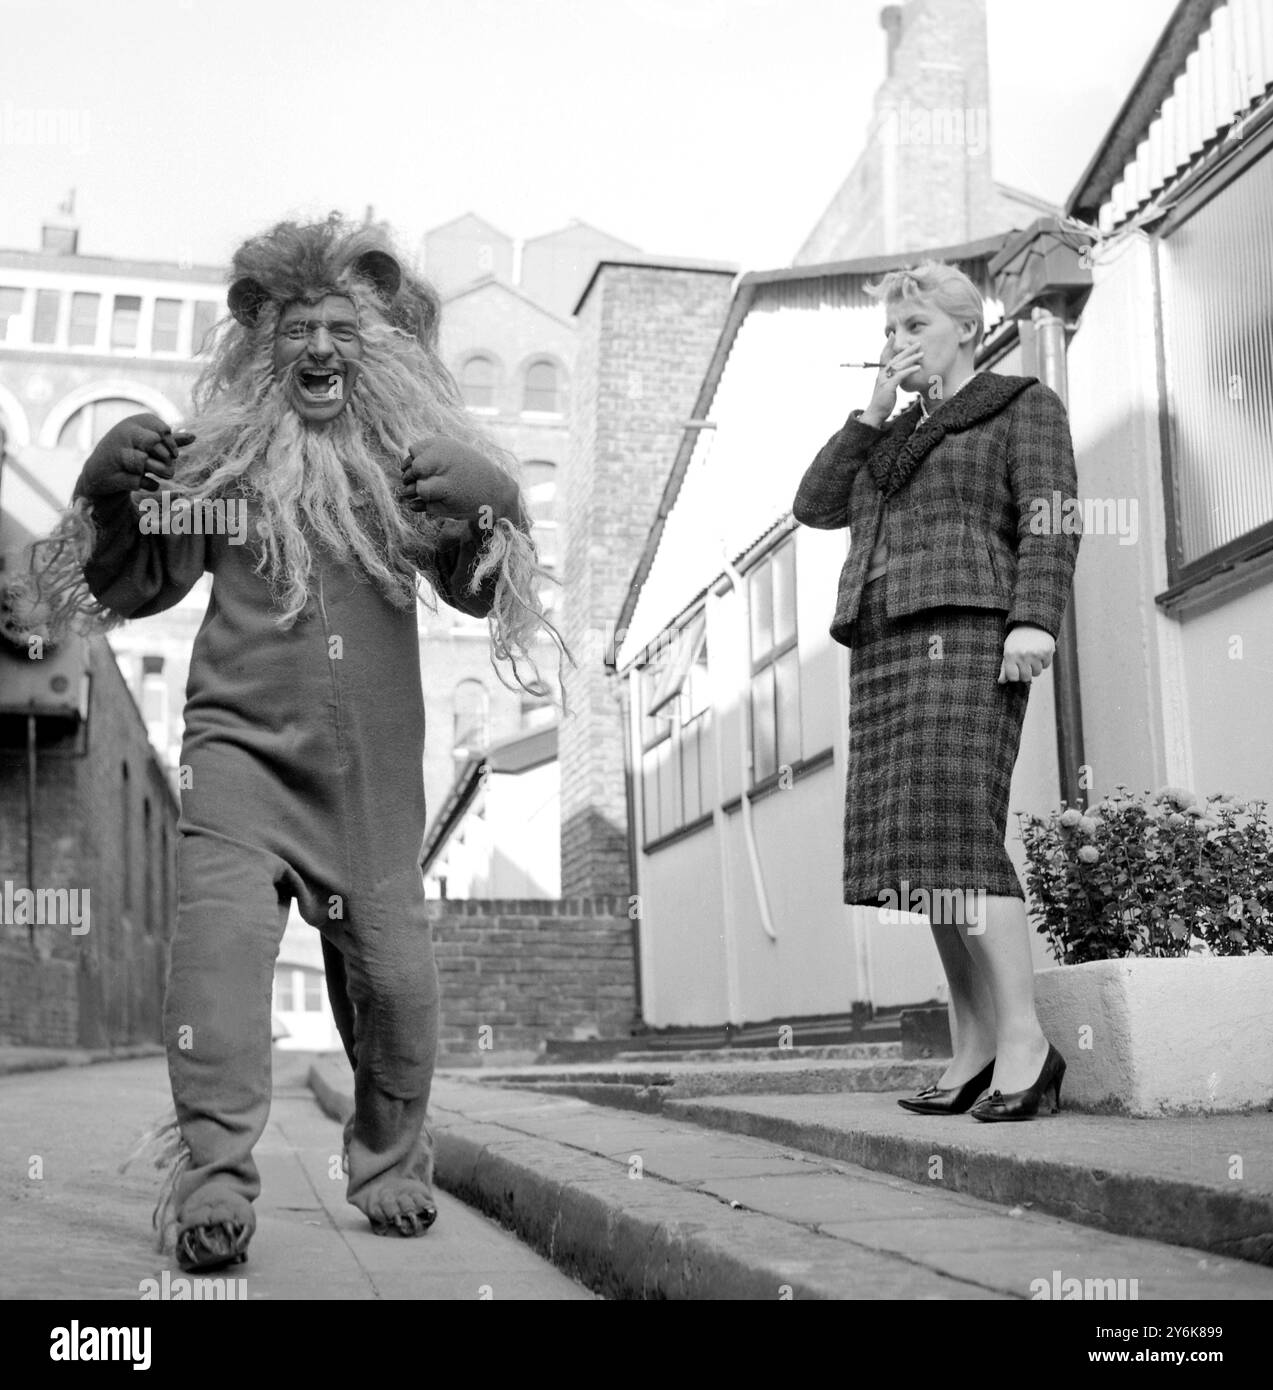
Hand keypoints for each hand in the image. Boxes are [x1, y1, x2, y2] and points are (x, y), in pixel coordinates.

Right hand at [74, 414, 194, 498]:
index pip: (161, 429)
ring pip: (143, 461)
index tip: (173, 453)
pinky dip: (150, 485)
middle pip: (153, 442)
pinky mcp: (112, 475)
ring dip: (161, 472)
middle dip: (166, 458)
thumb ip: (170, 441)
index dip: (171, 443)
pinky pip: (138, 481)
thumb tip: (194, 436)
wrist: (99, 473)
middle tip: (169, 467)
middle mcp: (122, 434)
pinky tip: (151, 485)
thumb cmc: (129, 453)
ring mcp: (115, 454)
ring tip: (164, 475)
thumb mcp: (149, 444)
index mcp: (134, 423)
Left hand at [397, 437, 523, 531]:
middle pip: (413, 470)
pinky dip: (421, 506)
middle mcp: (444, 463)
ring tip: (423, 494)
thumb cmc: (470, 472)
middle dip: (411, 478)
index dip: (412, 462)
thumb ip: (429, 456)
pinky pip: (421, 505)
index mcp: (444, 446)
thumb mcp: (453, 453)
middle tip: (419, 483)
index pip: (413, 452)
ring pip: (416, 489)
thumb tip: (403, 469)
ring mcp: (445, 484)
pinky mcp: (446, 504)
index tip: (420, 470)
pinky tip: (431, 503)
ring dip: (413, 493)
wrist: (497, 492)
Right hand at [861, 342, 924, 425]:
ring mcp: (884, 380)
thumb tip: (899, 374)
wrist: (875, 413)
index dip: (887, 344)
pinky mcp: (888, 387)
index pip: (883, 355)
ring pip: (898, 365)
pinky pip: (900, 375)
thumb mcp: (887, 388)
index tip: (892, 334)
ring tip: (922, 354)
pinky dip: (909, 370)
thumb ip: (892, 379)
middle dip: (906, 350)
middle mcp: (881, 374)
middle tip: (918, 343)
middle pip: (894, 358)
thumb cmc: (882, 402)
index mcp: (880, 373)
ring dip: (911, 358)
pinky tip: (918, 367)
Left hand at [998, 624, 1054, 683]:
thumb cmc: (1017, 640)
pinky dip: (1043, 661)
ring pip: (1037, 672)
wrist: (1032, 623)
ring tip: (1032, 656)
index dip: (1015, 676)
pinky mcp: (1047, 651)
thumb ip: (1004, 667)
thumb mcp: (1008, 651)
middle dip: (1025, 673)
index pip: (1013, 678)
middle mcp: (1023, 655)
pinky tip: (1039, 652)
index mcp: (1010, 655)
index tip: (1015, 670)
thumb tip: (1001, 682)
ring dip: (1035, 667)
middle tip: (1024, 663)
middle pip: (1026, 677)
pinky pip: (1046, 665)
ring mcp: (1036, 654)